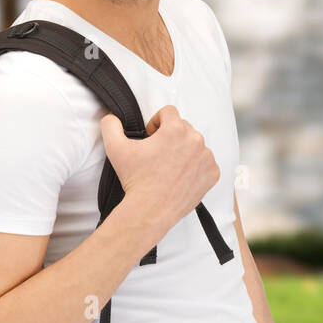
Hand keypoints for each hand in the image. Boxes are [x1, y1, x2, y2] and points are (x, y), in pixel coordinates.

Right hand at [99, 105, 219, 240]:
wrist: (150, 210)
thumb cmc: (136, 180)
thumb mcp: (115, 148)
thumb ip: (111, 125)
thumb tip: (111, 117)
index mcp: (175, 130)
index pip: (168, 112)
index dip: (156, 122)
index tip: (151, 136)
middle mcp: (195, 141)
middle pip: (183, 127)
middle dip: (170, 136)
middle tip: (158, 153)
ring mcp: (206, 158)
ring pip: (195, 144)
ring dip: (183, 150)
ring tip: (169, 166)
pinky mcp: (212, 173)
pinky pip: (205, 162)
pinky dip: (195, 166)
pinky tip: (180, 175)